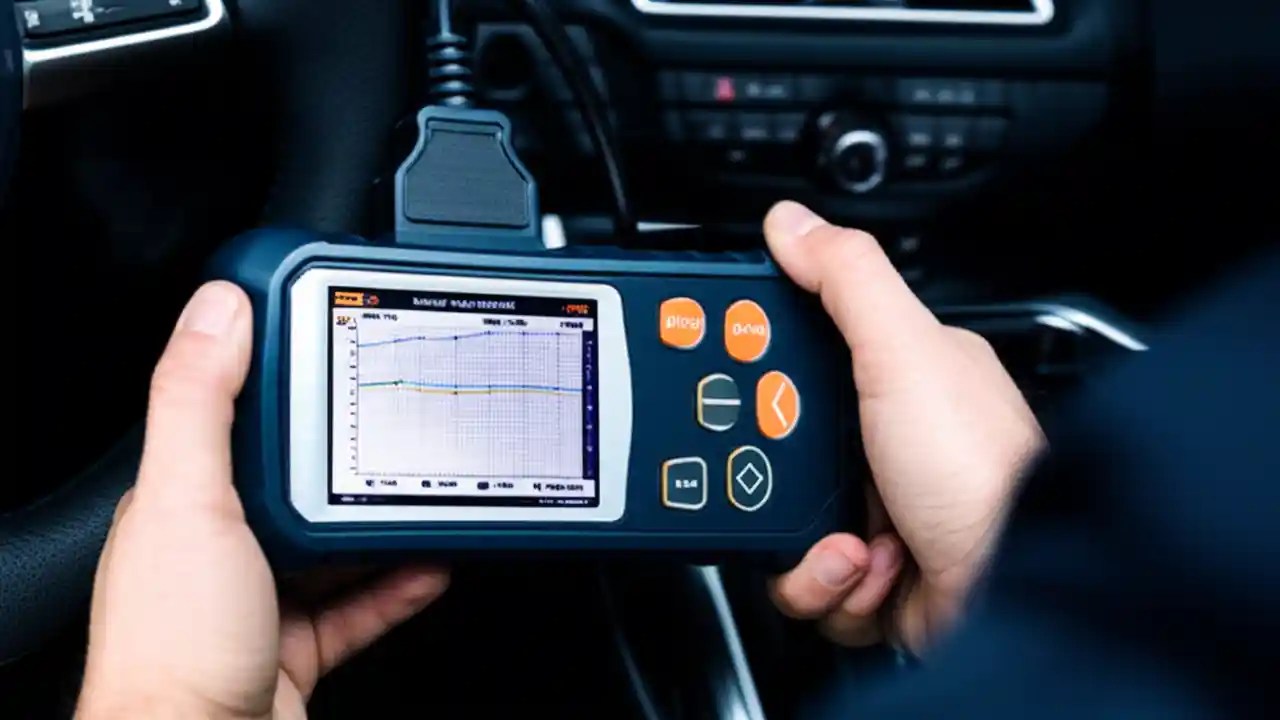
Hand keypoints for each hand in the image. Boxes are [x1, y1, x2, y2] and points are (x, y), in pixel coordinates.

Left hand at [77, 281, 449, 718]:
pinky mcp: (295, 648)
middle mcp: (218, 547)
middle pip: (298, 479)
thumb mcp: (186, 501)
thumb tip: (217, 309)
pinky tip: (430, 564)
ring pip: (335, 543)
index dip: (284, 377)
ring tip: (429, 486)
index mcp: (184, 501)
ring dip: (383, 519)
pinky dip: (398, 585)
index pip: (237, 417)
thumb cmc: (172, 650)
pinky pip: (359, 605)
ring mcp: (258, 599)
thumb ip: (200, 403)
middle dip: (353, 451)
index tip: (334, 342)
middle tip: (404, 416)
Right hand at [764, 201, 1042, 654]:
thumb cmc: (980, 472)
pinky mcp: (878, 578)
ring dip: (809, 546)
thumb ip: (847, 280)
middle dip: (783, 478)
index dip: (770, 378)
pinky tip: (870, 572)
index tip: (755, 392)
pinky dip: (830, 587)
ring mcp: (886, 514)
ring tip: (852, 541)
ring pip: (790, 525)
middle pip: (787, 452)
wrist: (1010, 588)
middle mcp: (897, 446)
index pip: (811, 359)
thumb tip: (793, 222)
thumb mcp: (903, 353)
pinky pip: (813, 583)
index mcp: (908, 377)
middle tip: (809, 478)